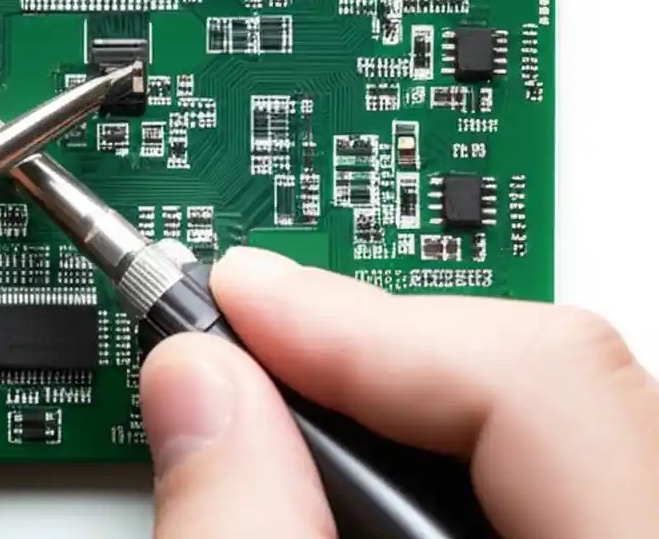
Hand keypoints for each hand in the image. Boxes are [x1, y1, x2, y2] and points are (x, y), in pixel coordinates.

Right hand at [140, 247, 658, 537]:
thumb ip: (247, 533)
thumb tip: (198, 381)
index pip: (538, 380)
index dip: (362, 320)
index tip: (238, 298)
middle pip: (544, 377)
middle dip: (367, 350)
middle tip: (239, 348)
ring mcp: (637, 537)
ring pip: (544, 419)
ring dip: (393, 402)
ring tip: (281, 413)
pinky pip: (554, 469)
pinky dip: (434, 453)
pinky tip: (358, 470)